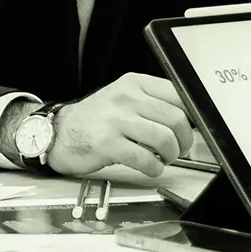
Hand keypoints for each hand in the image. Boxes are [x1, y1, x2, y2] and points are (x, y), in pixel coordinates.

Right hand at [46, 73, 193, 178]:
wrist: (58, 133)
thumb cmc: (95, 119)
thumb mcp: (124, 98)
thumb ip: (152, 103)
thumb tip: (188, 119)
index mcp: (134, 84)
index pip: (178, 94)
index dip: (192, 115)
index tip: (191, 128)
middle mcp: (126, 98)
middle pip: (175, 118)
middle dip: (184, 140)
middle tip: (179, 149)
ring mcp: (115, 120)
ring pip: (164, 139)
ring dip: (171, 155)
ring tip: (164, 159)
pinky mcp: (107, 144)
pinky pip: (145, 159)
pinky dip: (154, 168)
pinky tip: (150, 167)